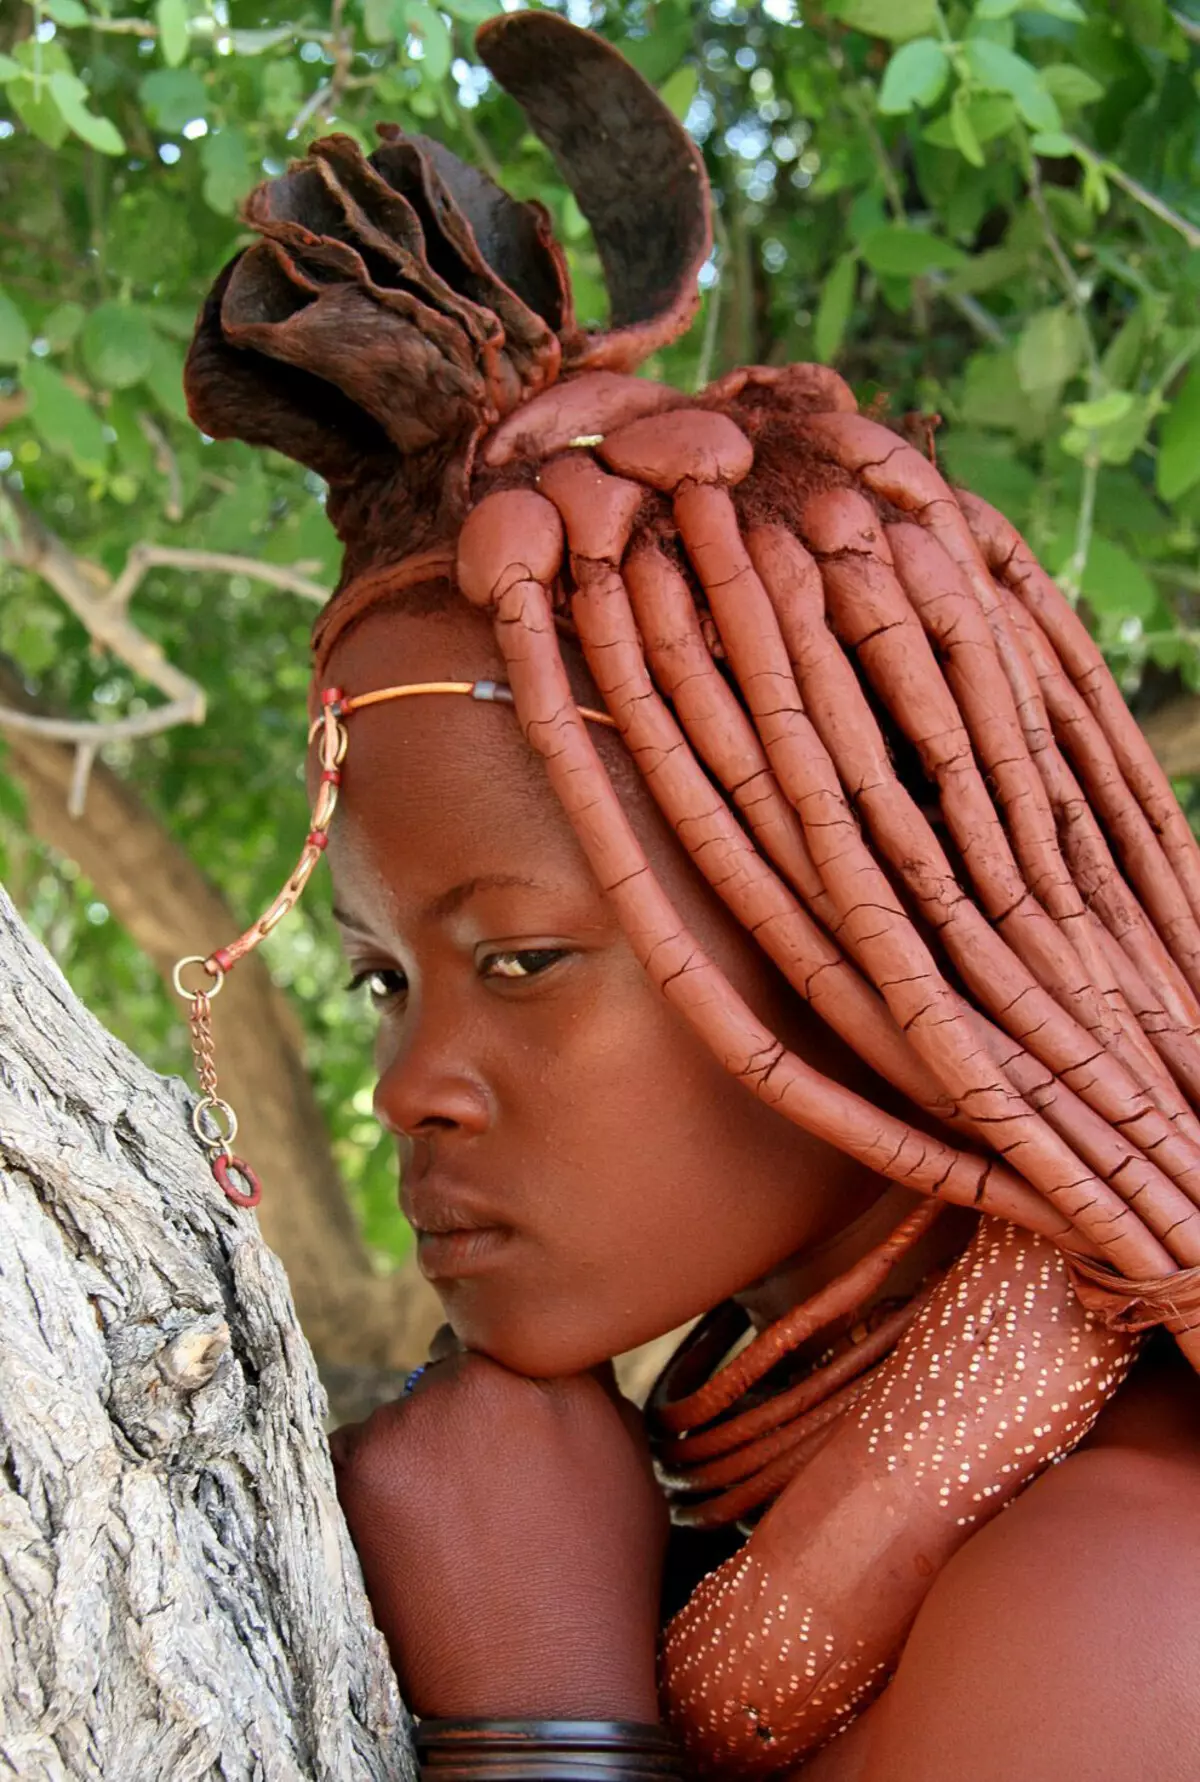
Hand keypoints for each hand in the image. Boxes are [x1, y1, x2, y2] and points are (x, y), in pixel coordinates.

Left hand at [329, 1345, 668, 1720]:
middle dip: (461, 1413)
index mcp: (549, 1370)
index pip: (513, 1339)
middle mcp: (477, 1381)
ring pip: (404, 1413)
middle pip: (452, 1370)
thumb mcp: (630, 1467)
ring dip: (418, 1448)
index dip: (511, 1387)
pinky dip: (374, 1484)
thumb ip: (590, 1390)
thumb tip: (555, 1357)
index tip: (513, 1433)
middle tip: (480, 1489)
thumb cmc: (599, 1583)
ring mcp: (410, 1422)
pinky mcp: (358, 1466)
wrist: (538, 1686)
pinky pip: (356, 1450)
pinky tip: (412, 1538)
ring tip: (450, 1527)